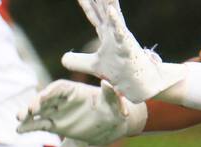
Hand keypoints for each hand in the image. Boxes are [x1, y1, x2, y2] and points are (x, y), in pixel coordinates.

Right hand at [17, 79, 146, 146]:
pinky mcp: (55, 125)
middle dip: (34, 103)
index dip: (49, 92)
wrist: (112, 126)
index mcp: (76, 90)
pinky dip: (29, 127)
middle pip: (45, 99)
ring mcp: (58, 112)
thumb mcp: (115, 103)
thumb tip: (107, 83)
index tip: (41, 98)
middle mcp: (64, 100)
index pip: (59, 88)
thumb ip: (110, 94)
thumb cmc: (115, 111)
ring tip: (18, 120)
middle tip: (25, 111)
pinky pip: (39, 125)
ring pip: (39, 112)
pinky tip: (19, 130)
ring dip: (28, 115)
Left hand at [61, 0, 183, 102]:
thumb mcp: (93, 66)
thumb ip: (78, 61)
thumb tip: (63, 58)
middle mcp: (115, 32)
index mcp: (107, 34)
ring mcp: (122, 38)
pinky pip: (121, 33)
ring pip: (113, 16)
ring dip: (108, 2)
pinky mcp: (128, 48)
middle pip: (104, 10)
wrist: (137, 83)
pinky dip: (116, 22)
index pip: (94, 16)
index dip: (87, 4)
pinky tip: (111, 10)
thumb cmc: (119, 72)